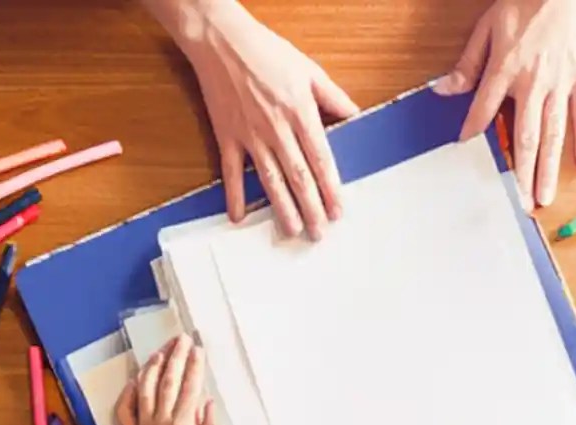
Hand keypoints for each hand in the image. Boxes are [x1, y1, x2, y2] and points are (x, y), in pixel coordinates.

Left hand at [115, 334, 216, 424]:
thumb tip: (207, 402)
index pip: (190, 389)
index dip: (195, 367)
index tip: (198, 349)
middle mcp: (159, 423)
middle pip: (167, 382)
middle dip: (175, 357)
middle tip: (181, 338)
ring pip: (144, 390)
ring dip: (153, 367)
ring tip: (161, 351)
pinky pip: (125, 411)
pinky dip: (128, 393)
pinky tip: (134, 380)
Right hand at [179, 3, 358, 239]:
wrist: (222, 41)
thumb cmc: (266, 51)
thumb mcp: (309, 69)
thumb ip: (333, 97)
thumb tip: (354, 116)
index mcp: (300, 113)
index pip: (321, 160)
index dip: (331, 189)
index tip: (338, 210)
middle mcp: (277, 129)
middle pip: (298, 177)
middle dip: (310, 208)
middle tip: (318, 233)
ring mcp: (250, 136)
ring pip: (269, 180)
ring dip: (281, 208)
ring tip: (291, 231)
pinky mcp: (227, 136)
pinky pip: (231, 173)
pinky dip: (234, 196)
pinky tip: (239, 217)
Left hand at [435, 0, 575, 207]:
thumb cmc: (527, 0)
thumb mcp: (488, 26)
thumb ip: (468, 63)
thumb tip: (443, 90)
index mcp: (506, 69)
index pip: (484, 110)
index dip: (473, 132)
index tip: (466, 156)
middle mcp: (534, 82)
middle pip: (524, 136)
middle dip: (519, 172)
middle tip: (516, 201)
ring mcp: (561, 83)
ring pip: (553, 133)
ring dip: (547, 168)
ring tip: (543, 196)